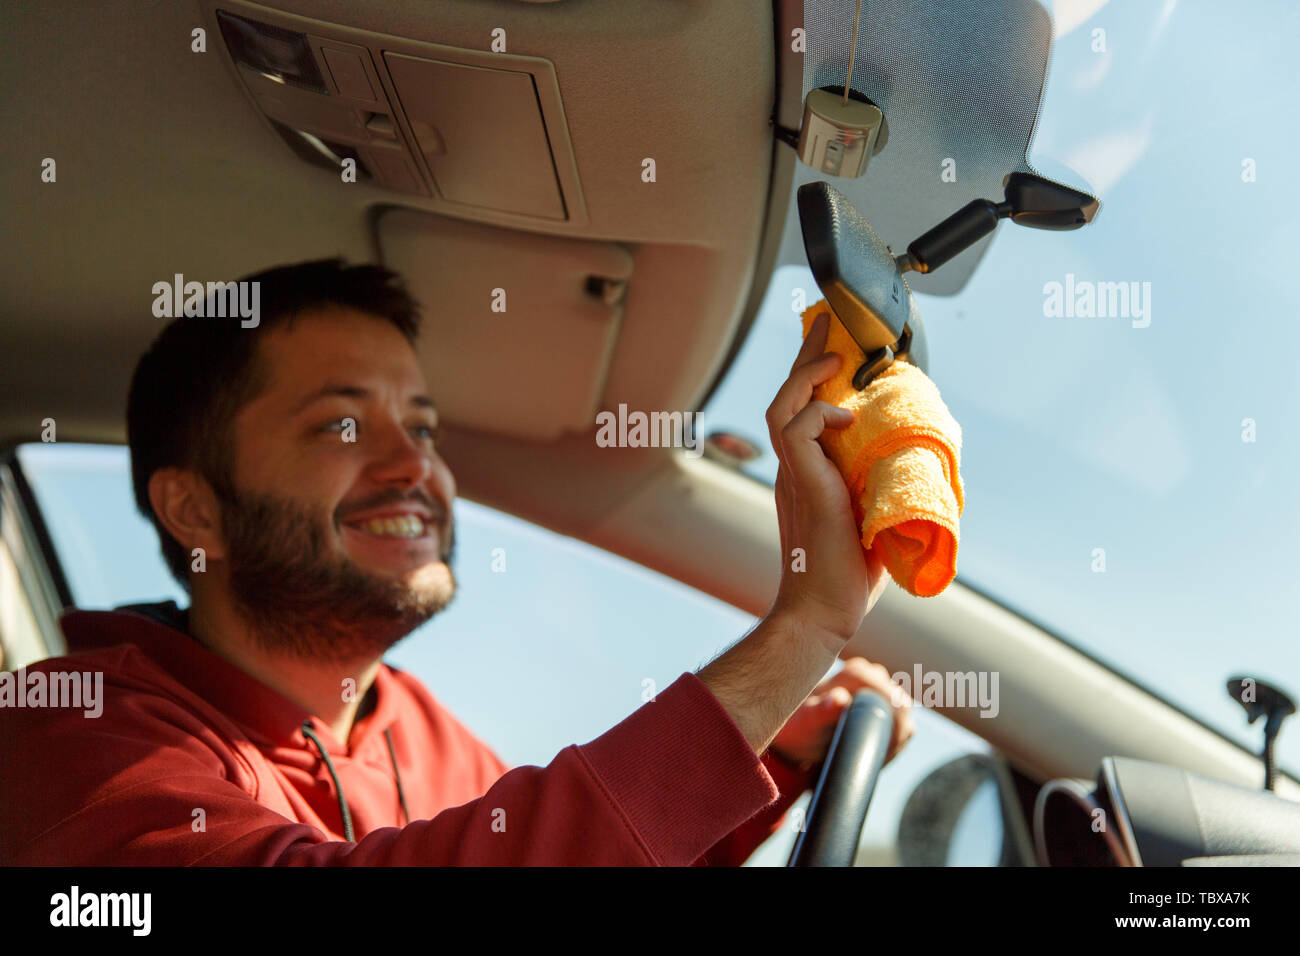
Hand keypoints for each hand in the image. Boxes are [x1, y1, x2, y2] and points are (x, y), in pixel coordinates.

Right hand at [765, 311, 888, 645]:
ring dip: (806, 376)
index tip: (830, 348)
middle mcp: (794, 469)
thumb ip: (882, 487)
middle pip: (788, 397)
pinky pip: (796, 429)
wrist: (822, 610)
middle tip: (824, 324)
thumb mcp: (873, 516)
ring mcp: (793, 476)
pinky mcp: (802, 484)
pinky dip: (818, 413)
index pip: (801, 412)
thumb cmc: (849, 575)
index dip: (812, 377)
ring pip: (783, 406)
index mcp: (806, 474)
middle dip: (807, 357)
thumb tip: (926, 465)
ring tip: (832, 357)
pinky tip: (843, 415)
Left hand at [770, 658, 914, 768]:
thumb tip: (840, 698)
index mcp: (853, 673)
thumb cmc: (800, 727)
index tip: (881, 747)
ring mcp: (880, 688)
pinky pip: (904, 725)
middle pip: (900, 706)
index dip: (892, 722)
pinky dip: (894, 743)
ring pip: (905, 717)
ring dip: (894, 741)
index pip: (889, 694)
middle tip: (872, 758)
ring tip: (868, 757)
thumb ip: (822, 710)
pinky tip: (874, 752)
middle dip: (893, 735)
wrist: (799, 736)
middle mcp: (870, 674)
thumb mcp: (808, 722)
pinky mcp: (887, 704)